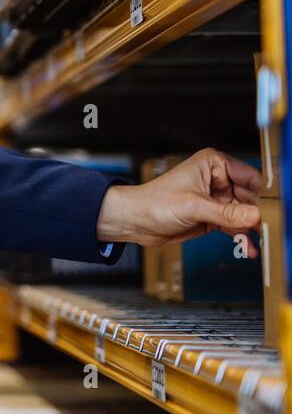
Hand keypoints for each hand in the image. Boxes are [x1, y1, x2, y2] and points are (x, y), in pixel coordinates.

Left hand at [96, 148, 262, 247]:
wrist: (135, 221)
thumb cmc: (154, 203)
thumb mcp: (193, 206)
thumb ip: (227, 213)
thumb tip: (256, 216)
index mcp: (214, 164)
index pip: (251, 176)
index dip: (266, 193)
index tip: (278, 210)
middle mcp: (218, 179)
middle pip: (252, 197)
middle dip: (262, 215)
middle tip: (274, 231)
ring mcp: (217, 199)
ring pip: (246, 214)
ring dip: (255, 229)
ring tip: (267, 242)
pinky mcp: (214, 216)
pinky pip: (236, 226)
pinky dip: (243, 238)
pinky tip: (250, 249)